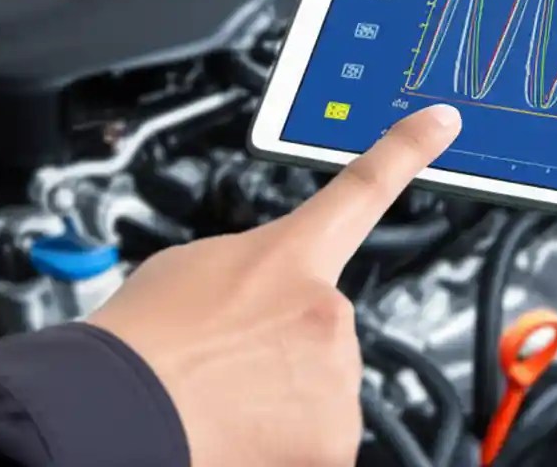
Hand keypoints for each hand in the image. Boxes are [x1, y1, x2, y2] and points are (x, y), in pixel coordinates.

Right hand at [88, 104, 461, 465]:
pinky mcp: (335, 437)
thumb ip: (253, 273)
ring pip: (324, 386)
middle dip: (288, 346)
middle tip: (230, 363)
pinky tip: (242, 434)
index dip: (407, 149)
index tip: (441, 122)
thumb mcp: (192, 269)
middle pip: (326, 325)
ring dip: (285, 396)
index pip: (361, 187)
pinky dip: (290, 441)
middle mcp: (327, 307)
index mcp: (290, 253)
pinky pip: (323, 437)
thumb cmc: (141, 342)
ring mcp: (335, 374)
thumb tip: (264, 299)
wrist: (114, 410)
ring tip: (224, 398)